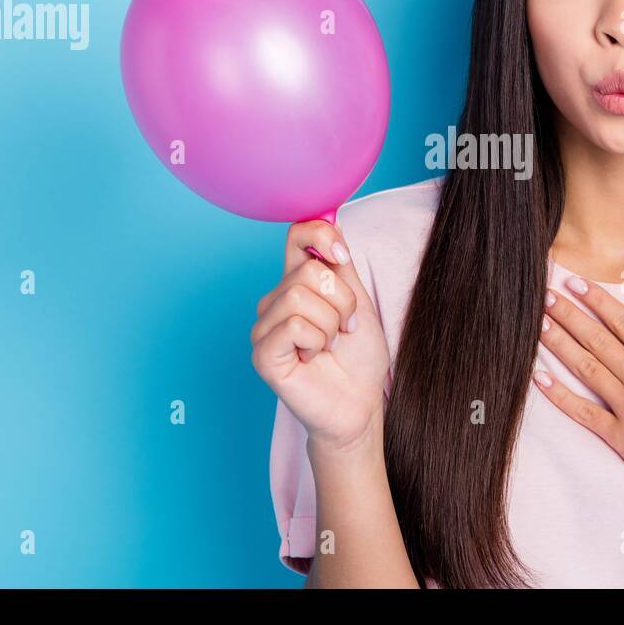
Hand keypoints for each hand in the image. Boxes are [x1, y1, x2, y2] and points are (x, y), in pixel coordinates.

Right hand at [251, 219, 389, 452]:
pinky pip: (294, 325)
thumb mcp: (357, 302)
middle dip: (342, 301)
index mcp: (297, 283)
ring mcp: (265, 328)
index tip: (342, 256)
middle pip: (308, 270)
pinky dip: (317, 341)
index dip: (321, 236)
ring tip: (330, 345)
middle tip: (344, 328)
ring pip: (301, 296)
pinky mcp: (263, 354)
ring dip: (332, 324)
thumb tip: (331, 219)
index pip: (297, 234)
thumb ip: (340, 266)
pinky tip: (314, 358)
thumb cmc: (358, 358)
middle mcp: (275, 301)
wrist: (360, 405)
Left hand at [535, 275, 623, 508]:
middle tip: (546, 296)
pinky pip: (583, 413)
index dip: (597, 300)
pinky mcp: (619, 437)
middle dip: (570, 315)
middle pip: (598, 340)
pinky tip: (541, 379)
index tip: (576, 283)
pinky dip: (560, 396)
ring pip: (586, 369)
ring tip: (538, 326)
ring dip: (560, 345)